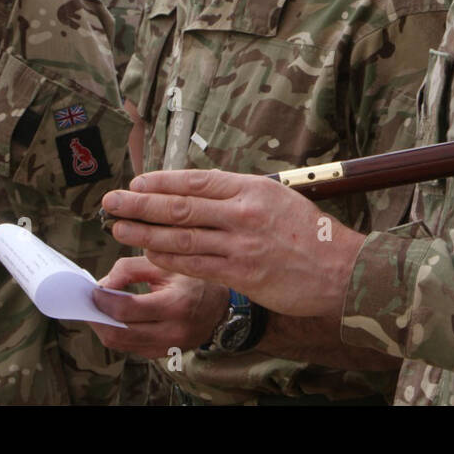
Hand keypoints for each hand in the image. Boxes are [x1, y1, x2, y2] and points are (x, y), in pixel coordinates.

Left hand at [89, 256, 227, 357]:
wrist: (221, 305)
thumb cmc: (194, 280)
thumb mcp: (166, 264)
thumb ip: (131, 268)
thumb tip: (104, 284)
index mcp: (176, 305)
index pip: (126, 310)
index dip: (103, 300)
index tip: (92, 290)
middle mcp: (173, 332)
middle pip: (119, 333)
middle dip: (98, 317)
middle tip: (90, 301)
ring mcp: (169, 347)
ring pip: (121, 344)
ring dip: (104, 328)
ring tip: (99, 310)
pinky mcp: (164, 354)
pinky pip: (131, 349)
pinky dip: (119, 334)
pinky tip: (116, 320)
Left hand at [101, 169, 365, 318]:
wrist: (340, 270)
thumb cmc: (311, 235)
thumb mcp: (279, 199)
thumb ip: (241, 196)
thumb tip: (200, 193)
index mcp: (252, 188)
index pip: (197, 180)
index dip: (162, 182)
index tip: (137, 183)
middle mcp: (244, 213)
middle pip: (181, 206)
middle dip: (141, 204)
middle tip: (113, 201)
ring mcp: (241, 244)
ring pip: (182, 237)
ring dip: (146, 233)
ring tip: (120, 228)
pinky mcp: (241, 273)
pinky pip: (195, 265)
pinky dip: (169, 259)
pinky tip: (149, 255)